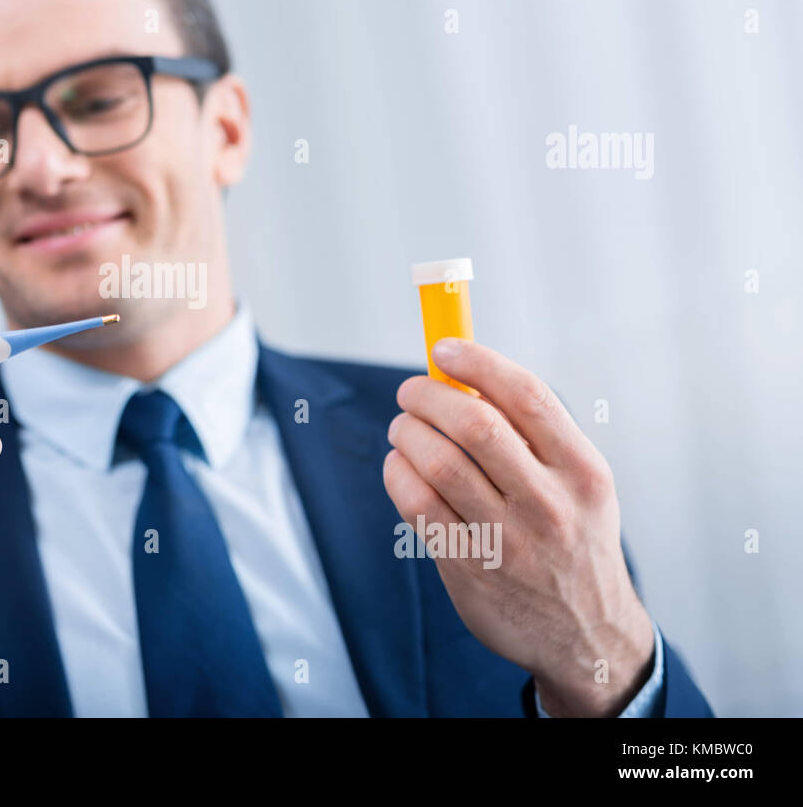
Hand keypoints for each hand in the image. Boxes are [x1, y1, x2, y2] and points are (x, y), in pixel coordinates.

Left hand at [382, 337, 655, 716]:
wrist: (587, 636)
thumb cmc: (573, 537)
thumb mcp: (582, 484)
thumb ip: (536, 435)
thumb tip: (465, 376)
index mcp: (583, 471)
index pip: (527, 396)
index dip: (477, 362)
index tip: (443, 348)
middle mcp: (549, 505)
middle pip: (474, 424)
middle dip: (428, 396)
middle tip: (410, 393)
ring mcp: (506, 540)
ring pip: (437, 463)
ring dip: (406, 433)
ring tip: (402, 429)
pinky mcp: (468, 569)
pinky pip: (416, 505)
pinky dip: (397, 473)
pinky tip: (400, 467)